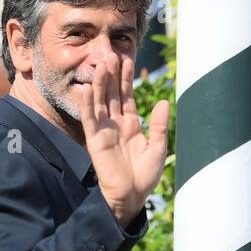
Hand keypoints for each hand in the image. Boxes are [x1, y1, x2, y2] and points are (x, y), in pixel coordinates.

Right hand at [78, 53, 170, 228]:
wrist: (131, 196)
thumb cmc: (144, 176)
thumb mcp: (157, 147)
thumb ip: (159, 125)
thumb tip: (164, 102)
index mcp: (131, 124)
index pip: (127, 96)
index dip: (126, 78)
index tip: (126, 59)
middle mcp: (116, 124)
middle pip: (112, 94)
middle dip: (112, 74)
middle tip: (110, 53)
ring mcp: (104, 131)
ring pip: (100, 102)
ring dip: (100, 83)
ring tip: (101, 64)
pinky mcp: (95, 140)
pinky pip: (90, 119)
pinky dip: (87, 104)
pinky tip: (87, 89)